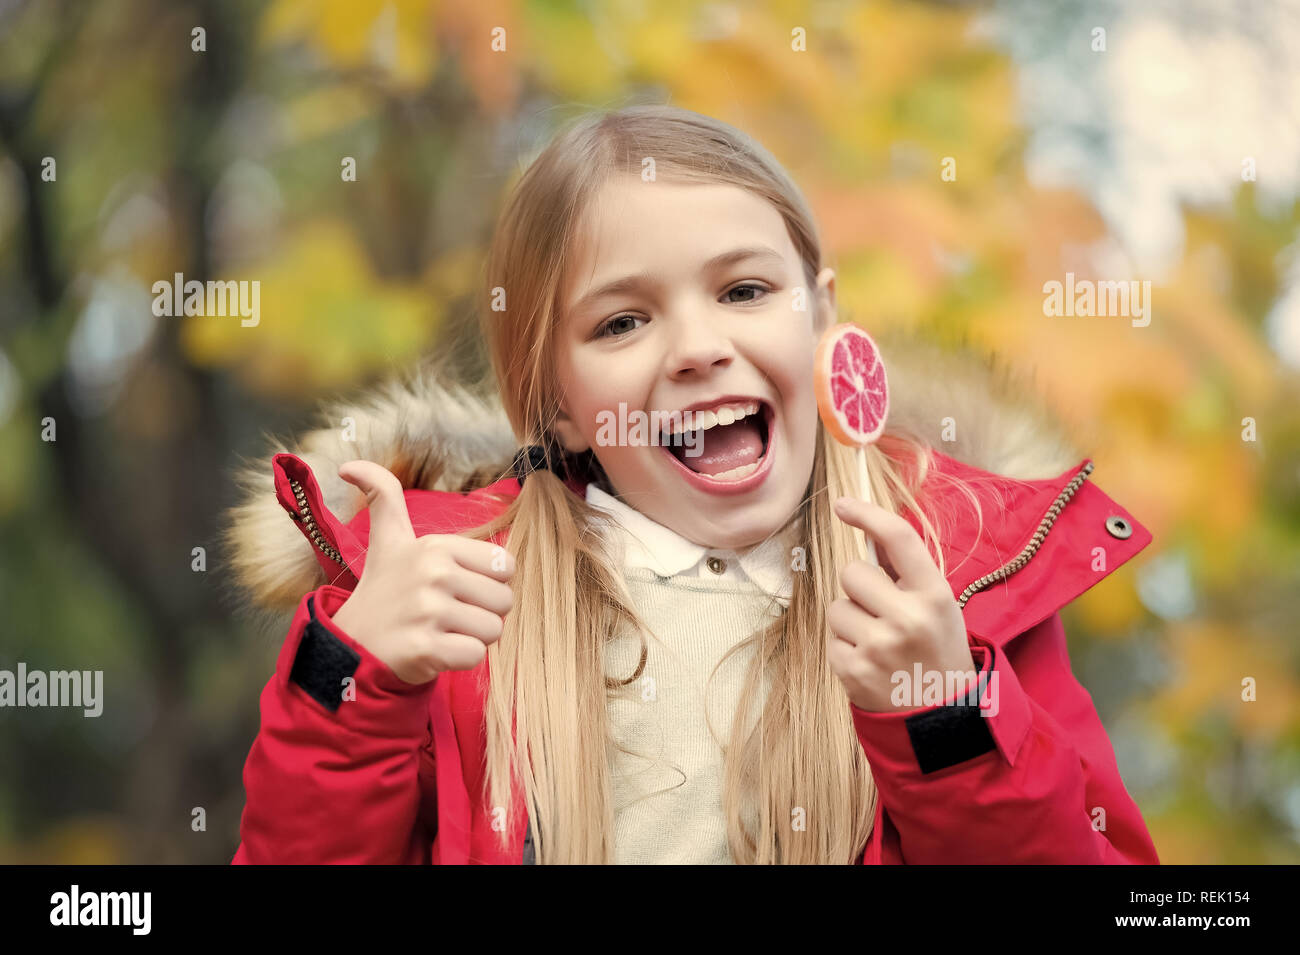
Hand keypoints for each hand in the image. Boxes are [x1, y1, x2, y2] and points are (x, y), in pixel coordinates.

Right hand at [328, 460, 515, 684]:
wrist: (351, 645)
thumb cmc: (384, 590)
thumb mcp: (387, 538)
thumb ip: (383, 494)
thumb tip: (350, 464)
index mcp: (435, 546)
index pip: (505, 565)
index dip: (487, 582)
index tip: (456, 587)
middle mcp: (433, 574)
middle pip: (504, 600)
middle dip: (482, 612)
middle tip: (447, 615)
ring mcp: (428, 612)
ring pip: (494, 630)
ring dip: (472, 637)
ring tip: (440, 632)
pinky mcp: (425, 649)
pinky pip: (476, 656)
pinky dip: (460, 659)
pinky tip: (434, 651)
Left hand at [827, 495, 975, 711]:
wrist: (943, 717)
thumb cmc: (937, 650)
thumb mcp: (939, 606)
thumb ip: (907, 574)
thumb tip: (865, 531)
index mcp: (935, 595)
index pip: (898, 539)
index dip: (868, 514)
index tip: (844, 504)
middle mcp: (907, 618)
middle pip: (852, 571)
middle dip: (859, 587)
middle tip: (881, 610)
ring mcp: (878, 647)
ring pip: (836, 606)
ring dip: (851, 620)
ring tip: (878, 642)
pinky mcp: (853, 671)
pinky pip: (831, 639)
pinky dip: (845, 647)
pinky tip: (870, 663)